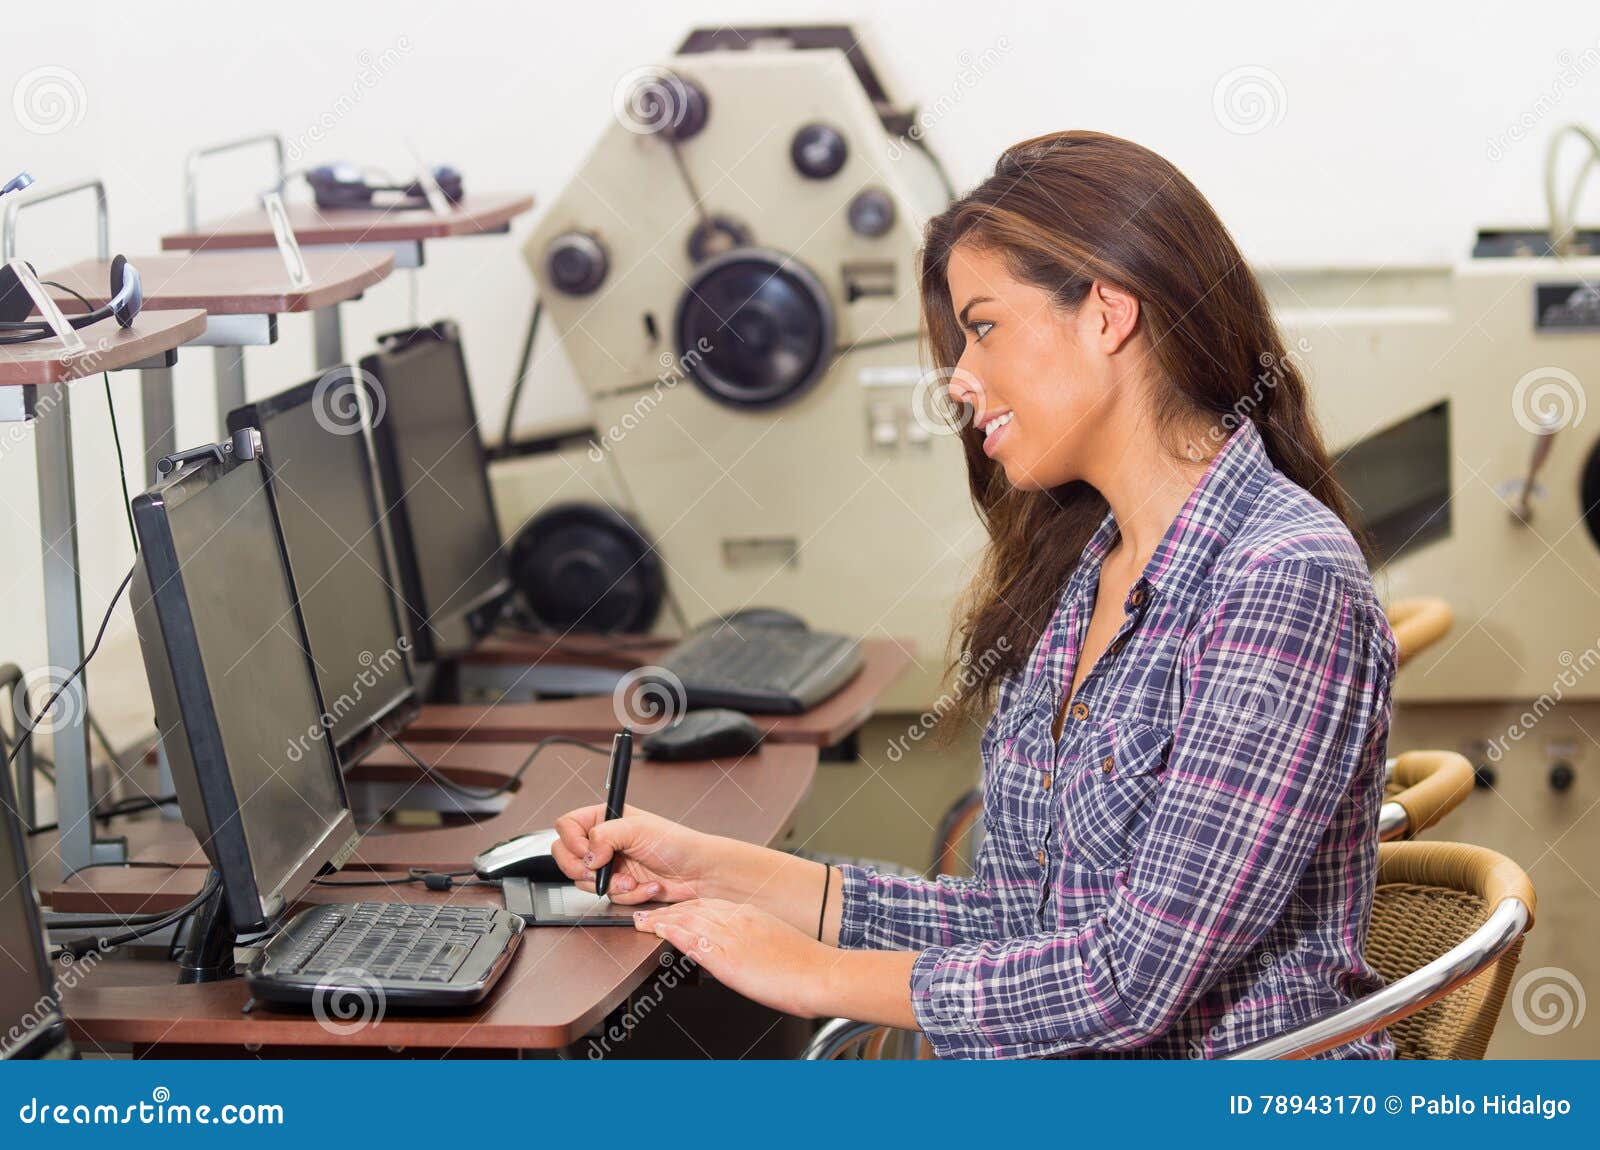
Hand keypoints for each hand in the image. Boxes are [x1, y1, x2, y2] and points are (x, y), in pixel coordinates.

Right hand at [551, 805, 714, 904]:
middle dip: (583, 870)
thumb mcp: (639, 829)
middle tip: (600, 873)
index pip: (567, 826)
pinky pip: (607, 896)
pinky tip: (644, 886)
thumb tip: (587, 854)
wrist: (698, 873)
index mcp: (605, 819)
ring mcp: (609, 865)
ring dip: (610, 885)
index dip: (570, 841)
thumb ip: (605, 836)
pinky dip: (627, 895)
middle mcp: (603, 841)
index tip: (587, 853)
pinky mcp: (618, 885)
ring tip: (632, 879)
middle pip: (566, 856)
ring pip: (584, 881)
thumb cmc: (676, 843)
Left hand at [633, 899, 832, 1018]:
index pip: (707, 904)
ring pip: (688, 919)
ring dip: (660, 919)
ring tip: (641, 921)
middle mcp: (738, 919)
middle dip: (665, 911)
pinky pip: (694, 940)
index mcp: (750, 914)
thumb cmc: (805, 964)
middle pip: (692, 908)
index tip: (669, 911)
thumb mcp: (775, 941)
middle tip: (644, 914)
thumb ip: (752, 939)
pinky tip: (658, 931)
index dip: (683, 907)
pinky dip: (673, 932)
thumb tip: (740, 947)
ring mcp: (732, 936)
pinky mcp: (728, 957)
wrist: (821, 975)